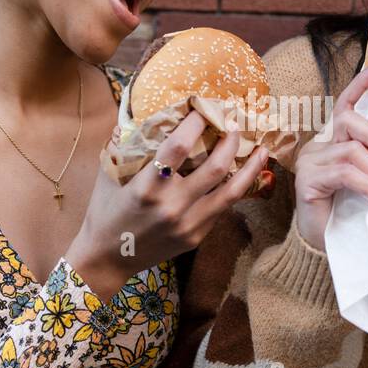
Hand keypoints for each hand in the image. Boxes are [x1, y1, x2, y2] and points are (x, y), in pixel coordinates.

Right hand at [67, 110, 269, 299]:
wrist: (107, 258)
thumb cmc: (106, 211)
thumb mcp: (108, 174)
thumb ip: (122, 143)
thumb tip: (136, 112)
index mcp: (146, 187)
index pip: (177, 147)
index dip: (194, 123)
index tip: (202, 108)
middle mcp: (171, 206)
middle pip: (215, 168)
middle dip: (230, 140)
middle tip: (235, 122)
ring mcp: (188, 224)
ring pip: (231, 191)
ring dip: (250, 167)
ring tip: (261, 149)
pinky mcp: (197, 236)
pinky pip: (223, 207)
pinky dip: (237, 188)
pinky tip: (246, 174)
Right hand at [293, 57, 367, 251]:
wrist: (322, 250)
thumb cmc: (348, 217)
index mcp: (333, 141)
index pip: (346, 103)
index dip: (364, 82)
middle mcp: (318, 145)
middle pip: (350, 122)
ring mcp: (310, 161)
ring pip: (352, 151)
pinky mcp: (307, 181)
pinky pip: (347, 174)